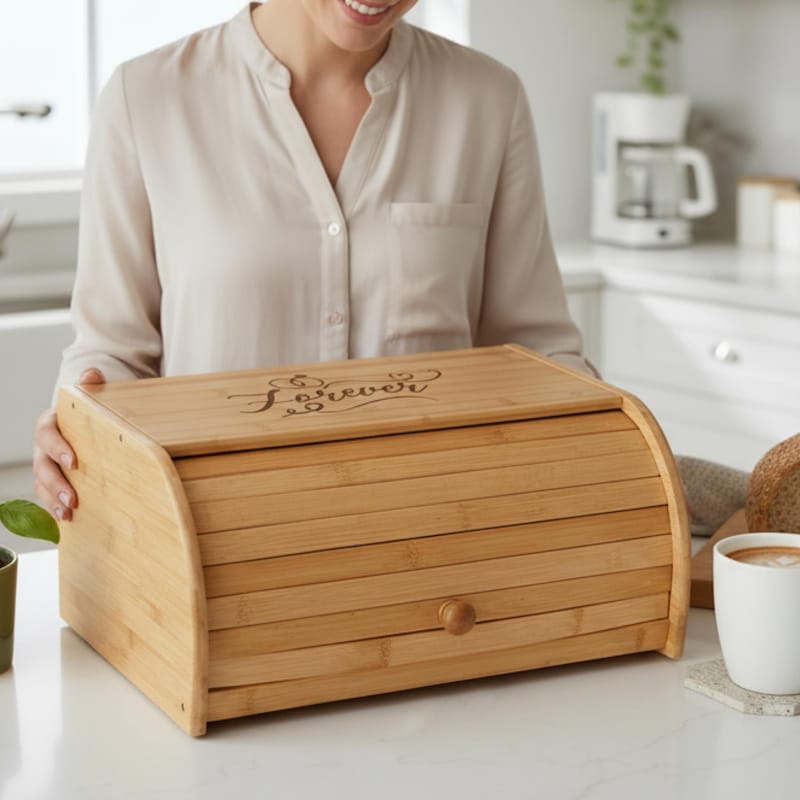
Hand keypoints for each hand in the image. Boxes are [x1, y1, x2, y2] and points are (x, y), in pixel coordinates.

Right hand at [33, 368, 105, 521]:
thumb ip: (90, 386)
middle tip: (72, 496)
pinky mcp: (52, 481)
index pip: (46, 433)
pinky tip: (67, 520)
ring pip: (42, 483)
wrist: (84, 425)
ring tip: (68, 512)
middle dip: (55, 482)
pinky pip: (48, 496)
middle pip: (42, 465)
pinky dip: (54, 508)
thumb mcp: (90, 397)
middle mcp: (43, 447)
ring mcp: (45, 465)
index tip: (73, 461)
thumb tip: (92, 374)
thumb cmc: (86, 413)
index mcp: (51, 424)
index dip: (57, 447)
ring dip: (53, 499)